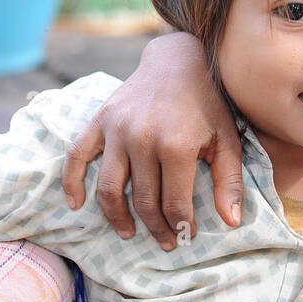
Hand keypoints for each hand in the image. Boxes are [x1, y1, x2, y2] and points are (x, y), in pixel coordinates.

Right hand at [62, 32, 244, 248]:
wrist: (179, 60)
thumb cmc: (208, 103)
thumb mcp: (228, 139)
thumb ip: (229, 181)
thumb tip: (231, 223)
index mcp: (176, 145)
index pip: (174, 203)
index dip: (180, 225)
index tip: (186, 235)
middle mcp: (142, 139)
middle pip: (142, 200)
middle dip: (154, 227)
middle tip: (164, 241)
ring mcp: (116, 130)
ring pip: (108, 188)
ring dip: (115, 217)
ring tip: (128, 232)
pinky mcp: (99, 121)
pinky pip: (76, 157)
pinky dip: (71, 183)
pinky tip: (76, 204)